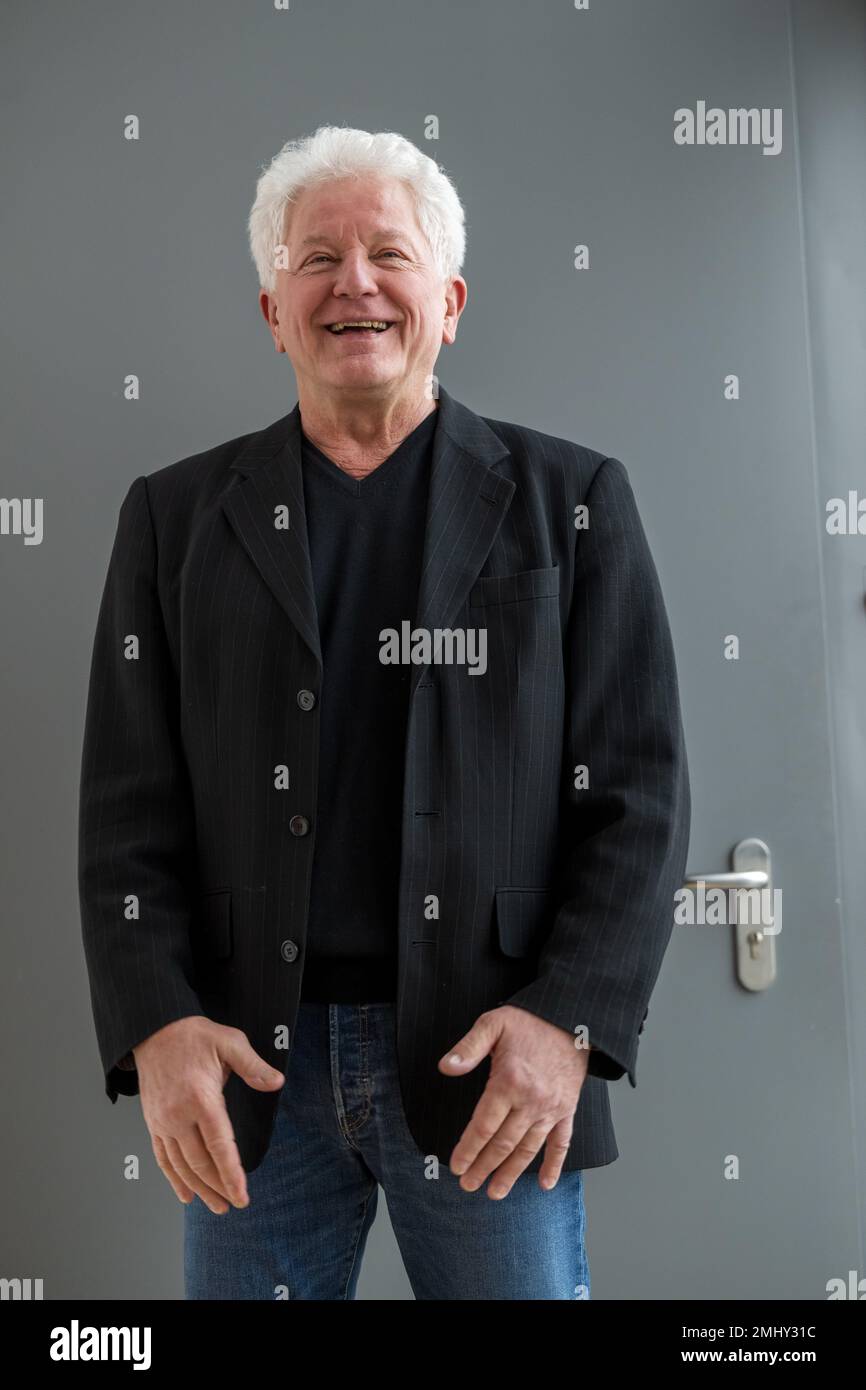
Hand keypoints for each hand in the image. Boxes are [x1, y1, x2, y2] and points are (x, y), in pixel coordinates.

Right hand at [134, 1016, 284, 1213]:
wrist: (154, 1031)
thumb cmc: (194, 1036)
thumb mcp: (229, 1041)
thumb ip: (253, 1065)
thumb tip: (277, 1082)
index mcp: (200, 1097)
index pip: (219, 1145)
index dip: (231, 1173)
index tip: (242, 1194)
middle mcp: (178, 1115)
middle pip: (199, 1162)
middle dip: (218, 1187)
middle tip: (235, 1204)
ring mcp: (162, 1122)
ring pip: (181, 1165)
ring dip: (199, 1189)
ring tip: (216, 1206)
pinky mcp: (153, 1123)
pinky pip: (163, 1158)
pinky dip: (174, 1179)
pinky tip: (185, 1194)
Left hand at [438, 1005, 589, 1199]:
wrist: (572, 1019)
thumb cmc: (529, 1021)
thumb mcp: (494, 1023)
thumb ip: (468, 1047)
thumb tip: (446, 1067)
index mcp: (509, 1081)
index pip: (484, 1125)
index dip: (468, 1148)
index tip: (456, 1166)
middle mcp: (531, 1100)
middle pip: (504, 1143)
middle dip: (484, 1167)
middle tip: (468, 1185)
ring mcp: (552, 1108)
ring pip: (529, 1149)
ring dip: (512, 1173)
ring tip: (495, 1192)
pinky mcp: (568, 1109)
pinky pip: (562, 1142)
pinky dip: (554, 1164)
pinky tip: (546, 1184)